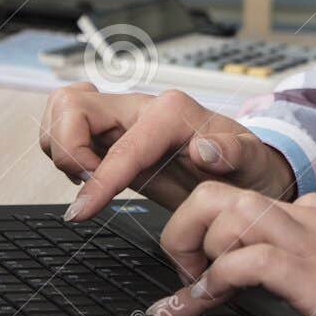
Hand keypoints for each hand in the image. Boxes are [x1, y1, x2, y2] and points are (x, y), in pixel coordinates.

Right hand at [39, 85, 296, 218]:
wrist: (244, 169)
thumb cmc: (246, 165)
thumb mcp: (254, 162)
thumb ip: (235, 152)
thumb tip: (206, 151)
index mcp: (171, 113)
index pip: (120, 146)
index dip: (98, 181)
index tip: (81, 212)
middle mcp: (141, 108)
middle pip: (71, 103)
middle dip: (66, 148)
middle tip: (87, 186)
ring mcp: (122, 119)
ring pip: (61, 109)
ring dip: (60, 148)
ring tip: (88, 181)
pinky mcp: (111, 136)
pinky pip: (67, 128)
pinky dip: (65, 152)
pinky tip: (89, 177)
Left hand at [146, 183, 315, 315]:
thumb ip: (309, 265)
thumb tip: (262, 282)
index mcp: (314, 212)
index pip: (239, 199)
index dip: (203, 231)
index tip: (191, 268)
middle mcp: (306, 215)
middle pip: (217, 191)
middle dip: (182, 228)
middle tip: (182, 270)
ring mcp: (308, 238)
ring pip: (222, 213)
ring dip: (191, 252)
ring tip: (189, 291)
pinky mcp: (311, 269)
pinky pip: (242, 260)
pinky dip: (211, 282)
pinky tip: (204, 304)